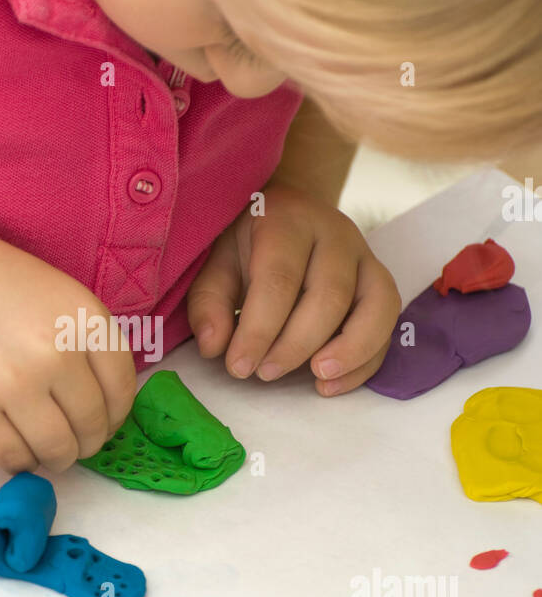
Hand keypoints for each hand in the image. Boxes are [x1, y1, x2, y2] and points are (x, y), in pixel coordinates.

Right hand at [0, 225, 135, 471]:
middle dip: (86, 442)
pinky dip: (20, 462)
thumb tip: (106, 410)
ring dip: (56, 458)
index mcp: (85, 321)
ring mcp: (13, 385)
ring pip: (56, 450)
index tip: (104, 423)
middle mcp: (55, 354)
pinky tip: (17, 448)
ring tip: (46, 450)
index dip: (116, 416)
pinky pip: (12, 458)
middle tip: (73, 442)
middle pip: (91, 426)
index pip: (122, 390)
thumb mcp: (60, 297)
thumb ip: (88, 345)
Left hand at [187, 185, 400, 394]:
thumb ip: (209, 302)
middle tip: (265, 374)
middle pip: (330, 294)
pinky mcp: (381, 283)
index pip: (279, 278)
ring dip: (350, 351)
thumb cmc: (250, 243)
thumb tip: (214, 346)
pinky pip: (388, 325)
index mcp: (288, 221)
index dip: (260, 328)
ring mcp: (366, 257)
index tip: (238, 366)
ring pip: (377, 305)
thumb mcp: (218, 262)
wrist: (291, 212)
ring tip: (318, 379)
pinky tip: (331, 385)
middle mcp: (336, 234)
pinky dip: (365, 361)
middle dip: (298, 344)